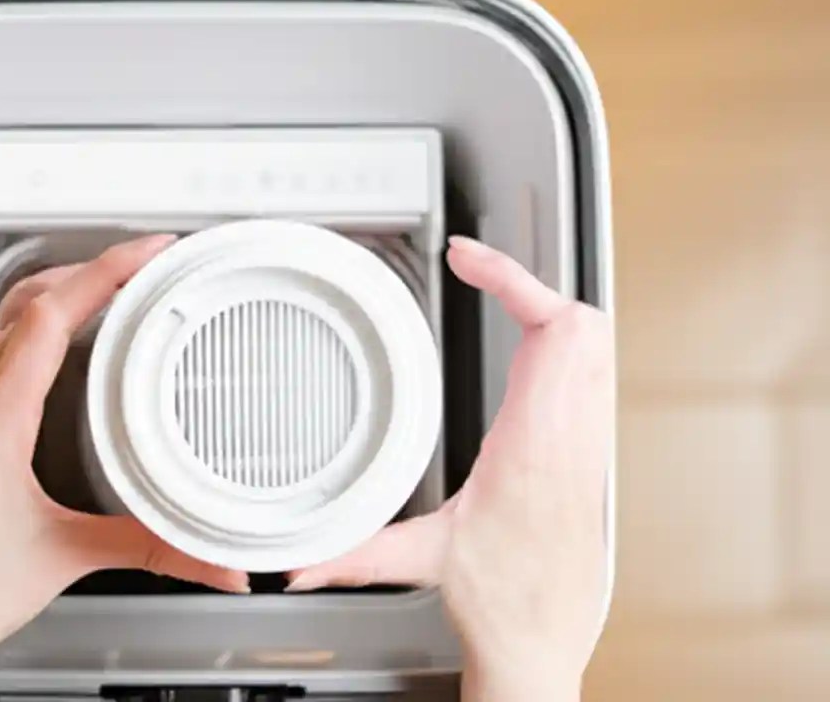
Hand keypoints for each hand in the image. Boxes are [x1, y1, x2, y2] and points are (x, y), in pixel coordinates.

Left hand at [0, 235, 246, 701]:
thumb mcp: (63, 562)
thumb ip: (149, 549)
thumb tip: (211, 559)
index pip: (47, 320)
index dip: (101, 274)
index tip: (141, 255)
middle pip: (17, 309)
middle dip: (80, 280)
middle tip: (128, 273)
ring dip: (34, 308)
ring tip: (80, 308)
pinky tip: (16, 365)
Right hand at [287, 237, 613, 701]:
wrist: (546, 638)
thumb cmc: (504, 601)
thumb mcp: (421, 562)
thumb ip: (354, 555)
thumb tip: (299, 561)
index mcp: (532, 447)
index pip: (553, 332)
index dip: (514, 278)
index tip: (470, 257)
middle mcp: (570, 436)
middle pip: (582, 322)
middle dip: (530, 280)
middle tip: (477, 263)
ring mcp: (586, 442)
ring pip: (596, 342)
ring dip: (550, 304)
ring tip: (500, 288)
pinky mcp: (587, 451)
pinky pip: (591, 371)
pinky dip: (562, 339)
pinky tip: (529, 343)